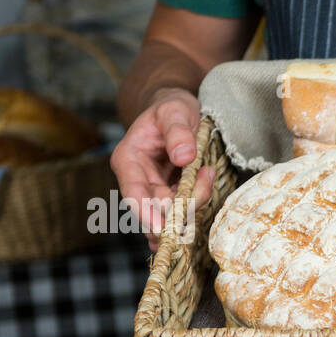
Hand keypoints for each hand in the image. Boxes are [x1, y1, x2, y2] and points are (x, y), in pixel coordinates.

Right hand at [110, 87, 214, 250]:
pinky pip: (182, 209)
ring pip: (169, 213)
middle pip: (154, 210)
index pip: (133, 192)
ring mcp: (154, 189)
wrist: (177, 112)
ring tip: (207, 173)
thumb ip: (177, 130)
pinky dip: (196, 204)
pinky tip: (205, 189)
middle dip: (177, 212)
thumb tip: (184, 156)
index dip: (146, 213)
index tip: (162, 228)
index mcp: (128, 159)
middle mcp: (138, 179)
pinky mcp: (171, 194)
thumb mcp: (175, 110)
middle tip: (200, 195)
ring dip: (192, 205)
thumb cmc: (171, 108)